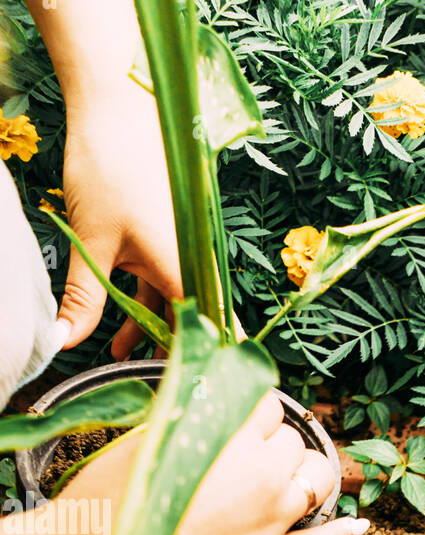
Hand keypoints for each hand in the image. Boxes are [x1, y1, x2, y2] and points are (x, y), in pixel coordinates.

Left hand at [58, 77, 180, 356]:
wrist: (118, 100)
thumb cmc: (111, 165)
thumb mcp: (91, 243)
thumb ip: (83, 299)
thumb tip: (64, 341)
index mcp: (186, 268)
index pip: (207, 333)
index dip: (201, 365)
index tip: (187, 391)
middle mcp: (194, 261)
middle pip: (191, 323)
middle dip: (167, 353)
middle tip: (142, 380)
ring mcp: (183, 247)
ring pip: (173, 302)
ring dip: (148, 328)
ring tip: (116, 352)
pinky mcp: (169, 234)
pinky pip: (164, 280)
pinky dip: (145, 301)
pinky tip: (118, 316)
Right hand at [62, 391, 365, 534]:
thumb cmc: (108, 499)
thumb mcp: (147, 437)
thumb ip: (190, 411)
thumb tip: (213, 383)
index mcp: (232, 436)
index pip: (268, 405)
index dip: (252, 413)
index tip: (237, 422)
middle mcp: (263, 476)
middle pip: (294, 443)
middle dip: (274, 445)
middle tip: (243, 458)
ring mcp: (271, 523)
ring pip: (317, 483)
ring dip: (307, 476)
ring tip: (288, 479)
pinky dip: (342, 532)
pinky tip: (359, 526)